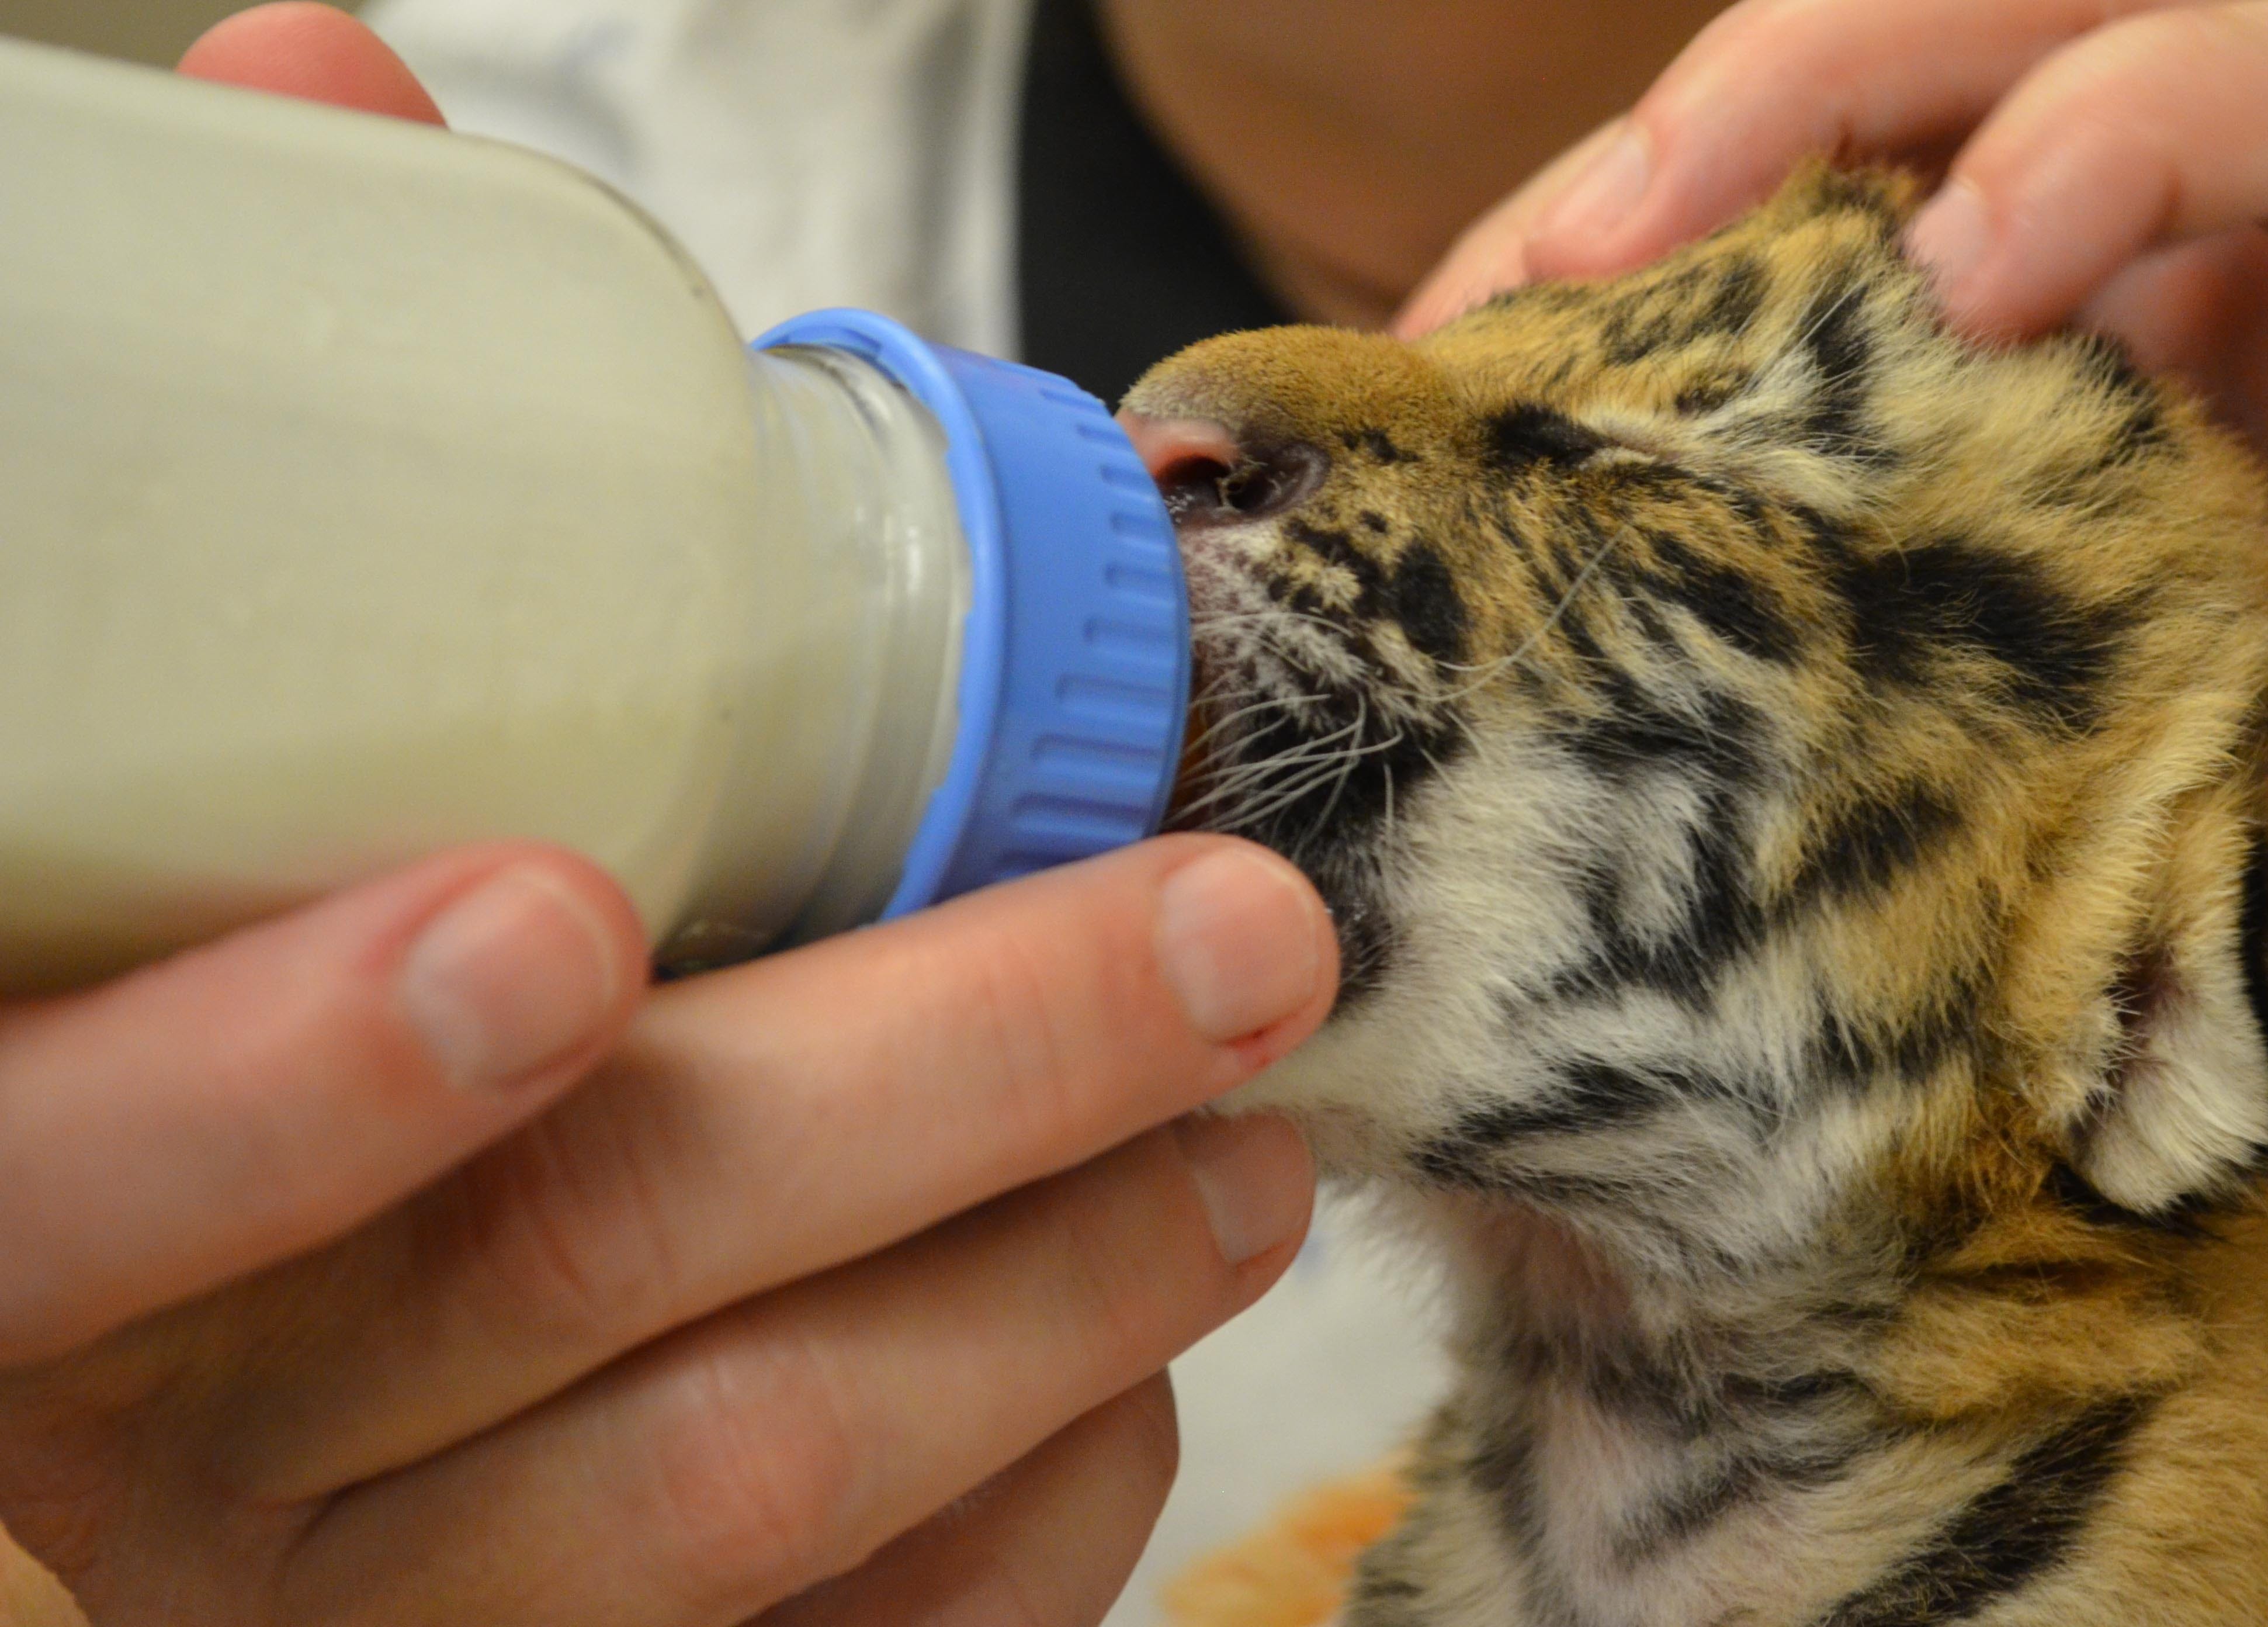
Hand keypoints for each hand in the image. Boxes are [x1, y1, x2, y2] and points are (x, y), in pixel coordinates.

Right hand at [0, 11, 1338, 1620]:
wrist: (342, 1327)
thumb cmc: (315, 972)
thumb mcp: (223, 772)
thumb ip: (286, 491)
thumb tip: (312, 83)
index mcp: (40, 1192)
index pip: (70, 1184)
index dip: (298, 1072)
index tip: (563, 912)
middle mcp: (184, 1444)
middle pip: (574, 1286)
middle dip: (952, 1097)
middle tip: (1241, 933)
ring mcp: (392, 1617)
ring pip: (749, 1496)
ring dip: (1064, 1292)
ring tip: (1266, 1126)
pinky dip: (1046, 1493)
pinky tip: (1138, 1333)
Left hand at [1406, 0, 2267, 1399]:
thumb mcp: (1987, 945)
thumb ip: (1794, 875)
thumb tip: (1493, 963)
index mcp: (2029, 471)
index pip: (1779, 270)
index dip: (1590, 300)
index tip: (1437, 416)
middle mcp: (2174, 346)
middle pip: (1893, 105)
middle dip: (1674, 150)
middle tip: (1511, 301)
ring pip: (2086, 24)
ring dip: (1846, 77)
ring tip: (1669, 225)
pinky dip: (2139, 125)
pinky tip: (1981, 245)